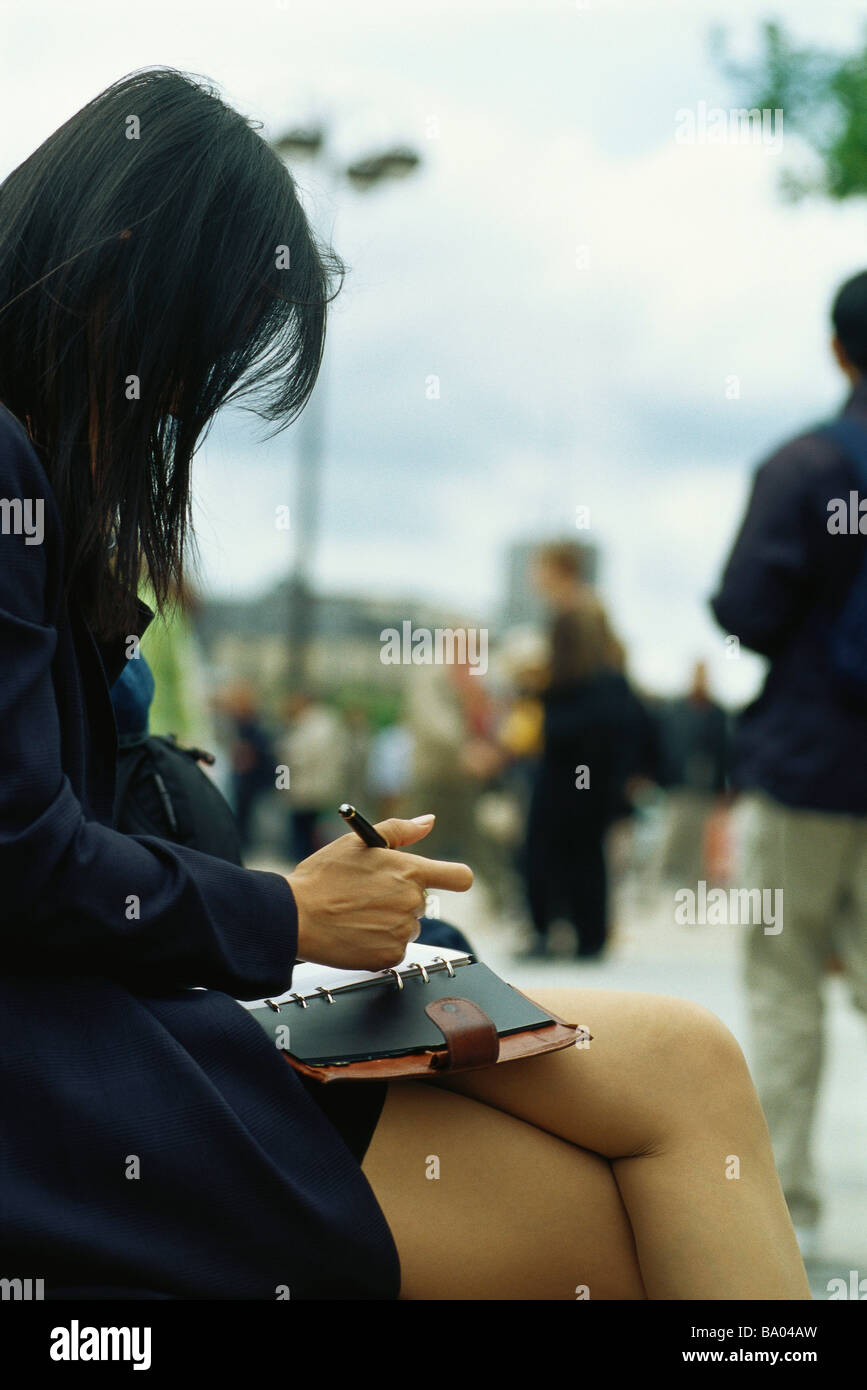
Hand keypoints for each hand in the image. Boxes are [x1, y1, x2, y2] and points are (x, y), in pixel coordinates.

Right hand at [286, 814, 472, 971]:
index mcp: (410, 872)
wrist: (294, 916)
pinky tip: (356, 933)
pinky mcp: (390, 957)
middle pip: (422, 903)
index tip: (447, 880)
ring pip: (408, 927)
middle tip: (368, 896)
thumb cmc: (323, 877)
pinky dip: (379, 944)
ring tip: (357, 915)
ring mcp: (402, 932)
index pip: (460, 877)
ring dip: (390, 922)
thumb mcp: (359, 842)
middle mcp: (412, 903)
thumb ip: (400, 831)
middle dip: (401, 899)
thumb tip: (428, 822)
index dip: (454, 878)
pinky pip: (395, 949)